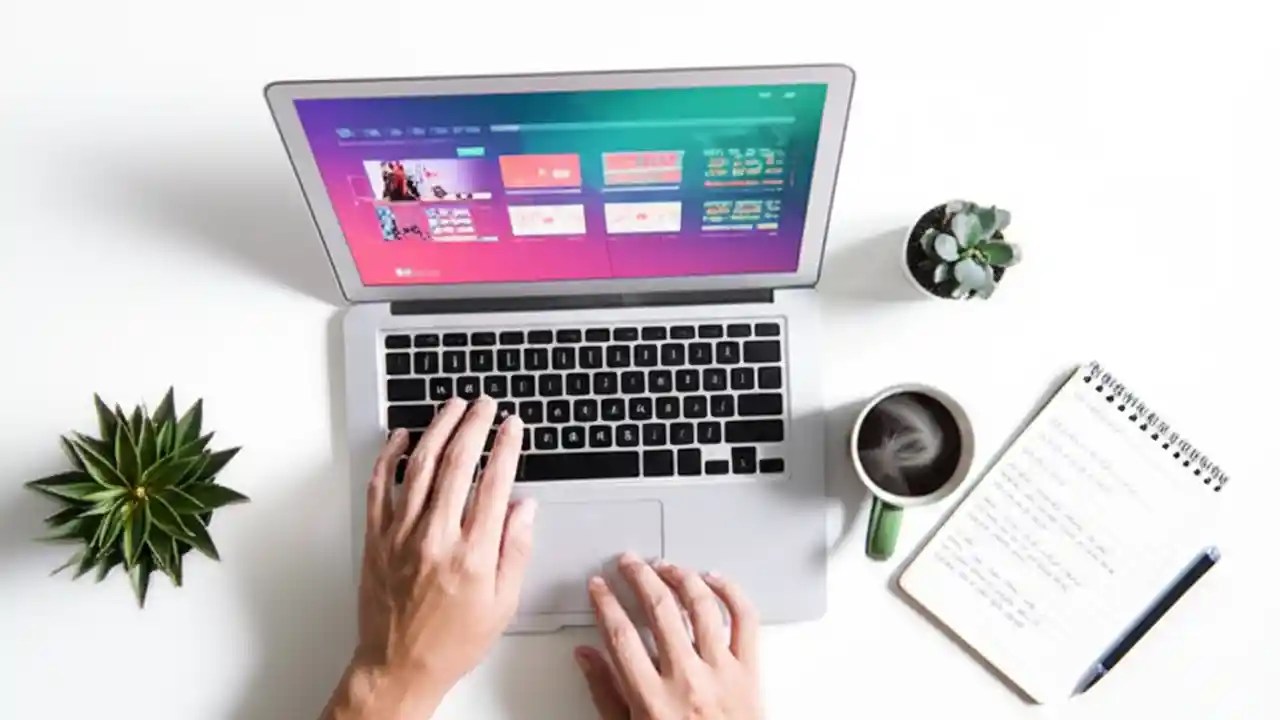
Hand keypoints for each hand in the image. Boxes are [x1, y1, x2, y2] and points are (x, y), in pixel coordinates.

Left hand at [323, 397, 536, 719]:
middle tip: (484, 404)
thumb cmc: (452, 641)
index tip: (512, 425)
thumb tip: (525, 507)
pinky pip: (379, 487)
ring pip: (418, 466)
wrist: (398, 667)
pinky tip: (401, 438)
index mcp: (473, 555)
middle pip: (456, 463)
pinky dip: (389, 457)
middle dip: (473, 425)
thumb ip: (516, 550)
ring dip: (436, 429)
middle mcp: (435, 538)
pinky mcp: (376, 538)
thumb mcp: (503, 603)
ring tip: (451, 407)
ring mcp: (401, 535)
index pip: (493, 483)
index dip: (505, 446)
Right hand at [575, 554, 761, 719]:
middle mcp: (687, 680)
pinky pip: (745, 619)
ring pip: (701, 606)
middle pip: (659, 609)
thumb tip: (586, 655)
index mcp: (652, 699)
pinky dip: (731, 592)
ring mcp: (722, 672)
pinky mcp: (750, 671)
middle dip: (638, 577)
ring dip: (679, 576)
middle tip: (627, 563)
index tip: (598, 587)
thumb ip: (606, 693)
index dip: (605, 603)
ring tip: (663, 565)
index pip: (621, 635)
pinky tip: (713, 578)